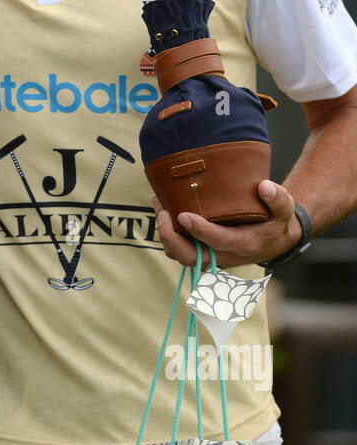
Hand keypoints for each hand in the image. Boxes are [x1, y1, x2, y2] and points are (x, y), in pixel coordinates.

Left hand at [153, 180, 301, 269]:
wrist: (274, 240)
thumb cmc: (275, 221)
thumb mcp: (284, 209)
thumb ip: (277, 198)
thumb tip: (265, 187)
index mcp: (243, 243)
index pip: (218, 241)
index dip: (199, 230)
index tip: (183, 214)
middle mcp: (224, 254)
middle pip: (190, 257)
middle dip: (171, 238)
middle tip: (164, 213)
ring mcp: (212, 256)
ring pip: (181, 255)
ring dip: (166, 235)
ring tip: (160, 206)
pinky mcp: (203, 252)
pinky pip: (181, 249)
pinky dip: (169, 234)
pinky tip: (165, 210)